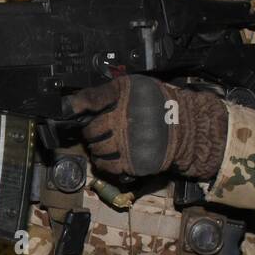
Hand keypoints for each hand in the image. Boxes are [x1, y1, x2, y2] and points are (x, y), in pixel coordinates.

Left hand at [64, 75, 228, 179]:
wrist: (186, 127)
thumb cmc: (158, 105)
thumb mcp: (134, 88)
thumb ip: (108, 93)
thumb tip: (77, 101)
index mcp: (125, 97)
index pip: (92, 98)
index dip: (76, 104)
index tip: (67, 109)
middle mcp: (125, 119)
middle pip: (91, 129)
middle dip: (89, 131)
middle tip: (94, 131)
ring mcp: (129, 142)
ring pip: (97, 149)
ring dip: (95, 148)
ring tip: (102, 144)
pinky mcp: (134, 162)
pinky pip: (108, 166)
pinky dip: (103, 163)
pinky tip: (107, 157)